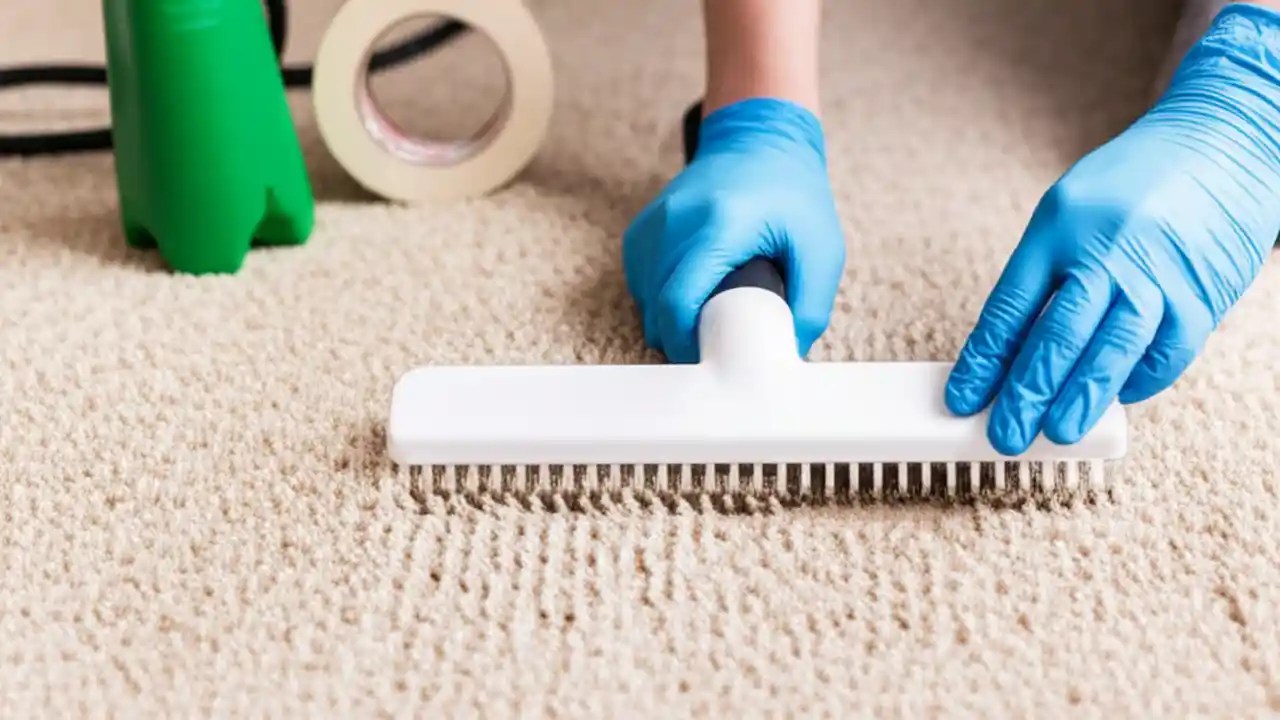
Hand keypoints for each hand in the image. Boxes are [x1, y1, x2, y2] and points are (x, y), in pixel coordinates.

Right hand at [623, 98, 845, 361]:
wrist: (761, 138)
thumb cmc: (794, 193)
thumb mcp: (822, 249)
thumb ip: (810, 305)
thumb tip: (786, 353)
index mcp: (718, 227)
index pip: (678, 303)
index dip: (686, 344)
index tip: (710, 359)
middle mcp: (676, 222)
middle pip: (656, 307)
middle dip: (681, 337)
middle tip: (718, 343)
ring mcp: (654, 222)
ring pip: (644, 297)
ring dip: (669, 318)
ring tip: (708, 314)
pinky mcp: (643, 227)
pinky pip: (639, 279)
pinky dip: (658, 296)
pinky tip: (690, 292)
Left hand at [945, 4, 1279, 454]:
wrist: (1221, 143)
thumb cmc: (1132, 184)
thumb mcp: (1069, 212)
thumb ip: (1044, 276)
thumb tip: (1013, 354)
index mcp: (1058, 228)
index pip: (1009, 308)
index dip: (983, 361)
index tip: (961, 400)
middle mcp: (1106, 251)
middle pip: (1058, 334)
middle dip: (1028, 391)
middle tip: (1005, 435)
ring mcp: (1157, 275)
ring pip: (1112, 350)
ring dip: (1082, 398)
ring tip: (1058, 433)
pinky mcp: (1201, 295)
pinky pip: (1165, 353)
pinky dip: (1138, 380)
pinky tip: (1117, 398)